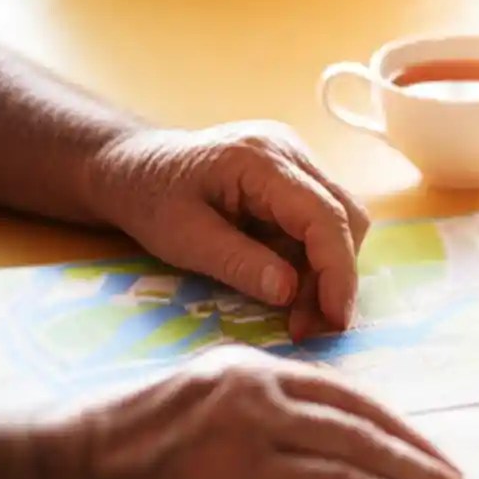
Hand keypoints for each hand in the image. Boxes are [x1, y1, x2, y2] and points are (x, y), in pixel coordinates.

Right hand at [48, 347, 478, 478]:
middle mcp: (252, 415)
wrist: (60, 478)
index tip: (452, 473)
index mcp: (258, 375)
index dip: (415, 443)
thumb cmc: (144, 432)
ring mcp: (232, 471)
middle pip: (365, 450)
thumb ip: (288, 401)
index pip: (360, 408)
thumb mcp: (217, 387)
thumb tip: (371, 438)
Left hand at [89, 121, 369, 340]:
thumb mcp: (181, 237)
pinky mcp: (296, 178)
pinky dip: (312, 261)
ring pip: (341, 223)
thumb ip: (237, 263)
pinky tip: (286, 285)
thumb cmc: (148, 196)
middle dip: (335, 277)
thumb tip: (289, 293)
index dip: (338, 272)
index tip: (334, 321)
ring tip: (296, 315)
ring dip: (325, 274)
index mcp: (262, 158)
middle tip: (309, 327)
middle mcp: (291, 152)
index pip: (325, 216)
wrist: (132, 165)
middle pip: (346, 218)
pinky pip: (322, 223)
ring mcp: (297, 161)